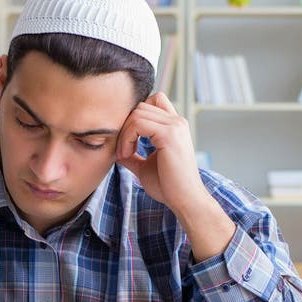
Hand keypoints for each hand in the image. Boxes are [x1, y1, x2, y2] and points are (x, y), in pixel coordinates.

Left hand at [116, 92, 235, 261]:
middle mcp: (176, 122)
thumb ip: (133, 155)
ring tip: (124, 154)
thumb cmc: (168, 186)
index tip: (128, 143)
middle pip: (141, 106)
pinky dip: (127, 138)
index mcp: (174, 126)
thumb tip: (117, 150)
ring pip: (138, 113)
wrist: (184, 200)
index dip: (135, 117)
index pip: (152, 101)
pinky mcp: (169, 135)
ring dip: (124, 133)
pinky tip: (127, 154)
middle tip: (122, 151)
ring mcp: (174, 126)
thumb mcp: (145, 167)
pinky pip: (138, 123)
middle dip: (126, 126)